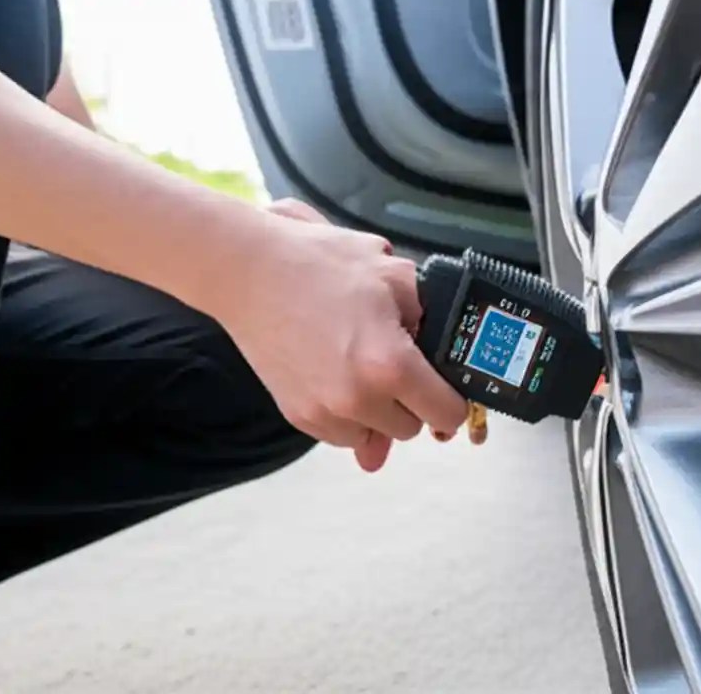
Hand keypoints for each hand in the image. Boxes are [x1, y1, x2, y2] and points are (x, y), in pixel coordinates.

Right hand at [212, 199, 466, 471]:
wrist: (248, 273)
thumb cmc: (317, 264)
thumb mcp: (393, 273)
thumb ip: (430, 314)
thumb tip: (446, 350)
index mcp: (391, 365)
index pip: (448, 414)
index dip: (452, 397)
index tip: (444, 384)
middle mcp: (358, 400)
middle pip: (413, 428)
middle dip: (413, 400)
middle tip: (397, 361)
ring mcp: (325, 413)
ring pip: (376, 435)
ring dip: (379, 412)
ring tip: (362, 366)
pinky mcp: (298, 416)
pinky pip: (342, 434)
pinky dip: (348, 415)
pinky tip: (338, 375)